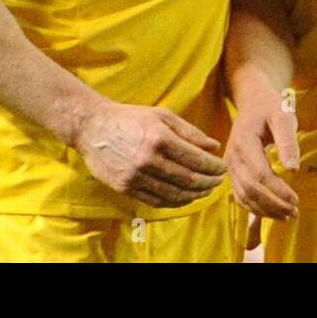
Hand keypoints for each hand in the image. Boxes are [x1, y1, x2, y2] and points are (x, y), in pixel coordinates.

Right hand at [73, 101, 227, 208]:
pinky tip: (186, 197)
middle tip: (218, 182)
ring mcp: (135, 176)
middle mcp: (148, 159)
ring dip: (194, 195)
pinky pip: (156, 201)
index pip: (196, 159)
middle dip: (208, 183)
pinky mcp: (125, 188)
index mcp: (160, 138)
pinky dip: (175, 202)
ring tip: (206, 191)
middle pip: (187, 179)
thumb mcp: (163, 115)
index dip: (213, 167)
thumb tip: (215, 146)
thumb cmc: (131, 117)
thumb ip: (190, 132)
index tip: (223, 168)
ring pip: (174, 194)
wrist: (93, 127)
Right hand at [223, 87, 300, 221]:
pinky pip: (241, 196)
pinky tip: (274, 212)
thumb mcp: (284, 115)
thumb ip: (288, 141)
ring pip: (244, 197)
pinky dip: (256, 209)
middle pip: (251, 189)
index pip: (260, 174)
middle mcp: (232, 156)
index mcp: (244, 141)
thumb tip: (293, 169)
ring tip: (288, 216)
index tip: (296, 200)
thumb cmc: (271, 107)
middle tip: (295, 212)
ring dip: (266, 210)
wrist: (253, 101)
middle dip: (273, 204)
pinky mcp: (232, 173)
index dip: (278, 190)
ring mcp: (229, 166)